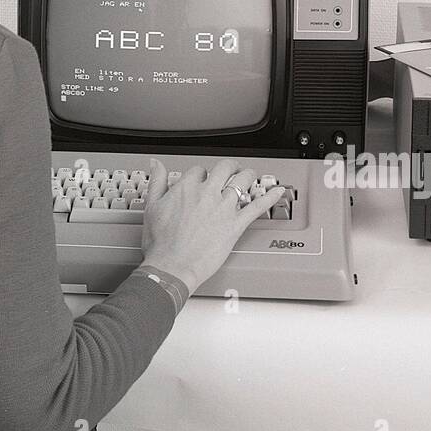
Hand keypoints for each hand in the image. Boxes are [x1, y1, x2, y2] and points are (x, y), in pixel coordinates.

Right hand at [140, 158, 285, 296]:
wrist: (172, 266)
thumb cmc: (161, 243)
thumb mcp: (152, 207)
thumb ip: (157, 182)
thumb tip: (156, 164)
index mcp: (186, 187)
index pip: (199, 170)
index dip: (202, 174)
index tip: (203, 180)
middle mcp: (207, 193)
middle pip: (224, 169)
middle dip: (229, 167)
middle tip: (232, 169)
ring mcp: (224, 208)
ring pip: (242, 181)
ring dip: (248, 175)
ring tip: (250, 175)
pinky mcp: (236, 224)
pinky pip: (257, 206)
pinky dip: (270, 197)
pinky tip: (278, 191)